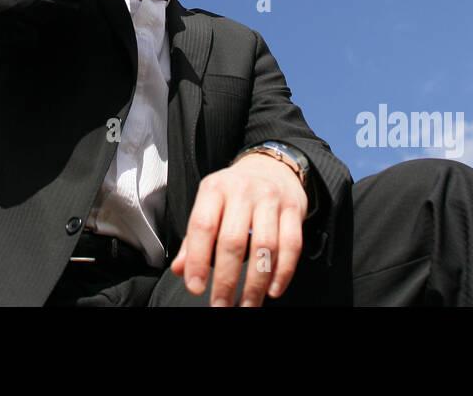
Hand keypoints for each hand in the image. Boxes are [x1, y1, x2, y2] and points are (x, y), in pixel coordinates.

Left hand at [170, 152, 306, 305]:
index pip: (203, 226)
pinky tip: (272, 291)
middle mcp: (242, 191)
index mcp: (215, 189)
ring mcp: (271, 199)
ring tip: (247, 305)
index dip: (197, 259)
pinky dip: (283, 272)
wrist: (270, 166)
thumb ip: (193, 239)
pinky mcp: (293, 209)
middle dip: (227, 280)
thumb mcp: (209, 205)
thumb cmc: (233, 193)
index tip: (196, 287)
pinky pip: (292, 245)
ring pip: (265, 247)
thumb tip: (179, 270)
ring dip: (255, 283)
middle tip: (221, 305)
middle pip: (233, 241)